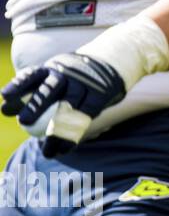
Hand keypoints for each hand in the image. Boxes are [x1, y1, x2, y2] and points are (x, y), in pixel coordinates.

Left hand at [2, 53, 126, 155]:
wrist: (111, 63)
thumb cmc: (72, 76)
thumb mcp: (53, 75)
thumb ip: (31, 92)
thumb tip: (5, 110)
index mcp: (54, 67)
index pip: (33, 75)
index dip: (19, 85)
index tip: (6, 97)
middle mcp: (69, 73)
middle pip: (51, 89)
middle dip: (37, 104)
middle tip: (24, 122)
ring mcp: (87, 83)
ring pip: (69, 109)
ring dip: (57, 132)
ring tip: (47, 151)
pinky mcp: (101, 95)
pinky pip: (85, 119)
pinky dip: (73, 136)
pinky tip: (63, 150)